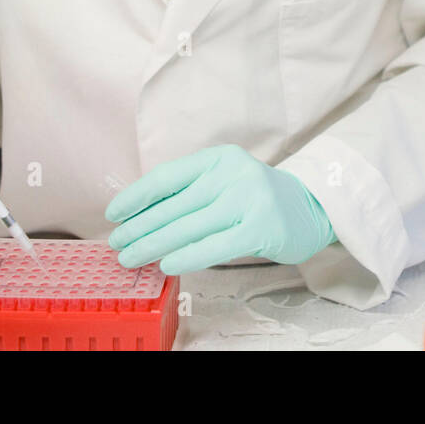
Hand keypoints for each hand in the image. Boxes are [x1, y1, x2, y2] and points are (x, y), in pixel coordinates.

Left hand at [105, 144, 335, 273]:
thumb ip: (191, 192)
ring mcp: (248, 199)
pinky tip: (167, 265)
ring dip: (154, 245)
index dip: (136, 196)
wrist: (310, 208)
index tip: (113, 214)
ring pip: (189, 227)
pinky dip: (187, 256)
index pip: (168, 176)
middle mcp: (233, 174)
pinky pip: (215, 246)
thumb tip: (139, 218)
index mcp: (219, 158)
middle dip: (139, 227)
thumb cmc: (256, 199)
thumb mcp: (225, 182)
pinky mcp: (260, 228)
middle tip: (116, 244)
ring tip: (130, 258)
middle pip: (174, 205)